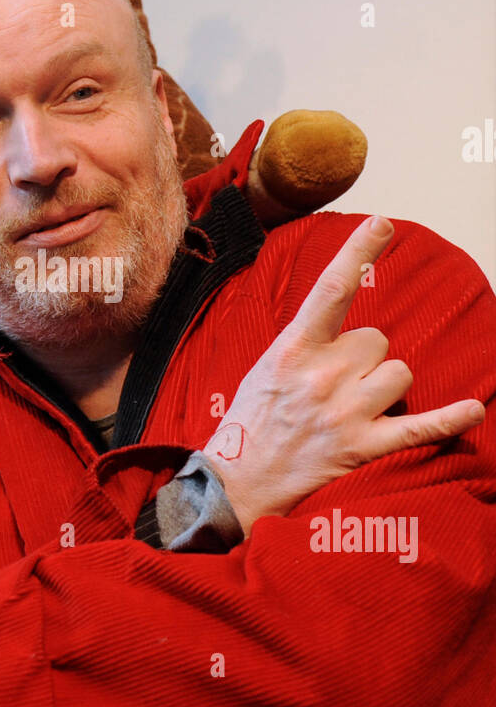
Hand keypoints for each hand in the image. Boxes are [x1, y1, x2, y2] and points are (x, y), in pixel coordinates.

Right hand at [203, 215, 485, 538]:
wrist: (235, 483)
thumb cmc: (251, 421)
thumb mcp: (267, 366)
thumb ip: (307, 341)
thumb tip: (350, 321)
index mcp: (293, 349)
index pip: (331, 289)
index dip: (358, 252)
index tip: (382, 223)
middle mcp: (321, 376)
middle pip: (377, 340)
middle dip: (365, 358)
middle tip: (335, 386)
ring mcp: (344, 412)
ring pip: (399, 373)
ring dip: (385, 387)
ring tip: (354, 409)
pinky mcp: (362, 448)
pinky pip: (419, 427)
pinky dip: (449, 419)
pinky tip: (473, 410)